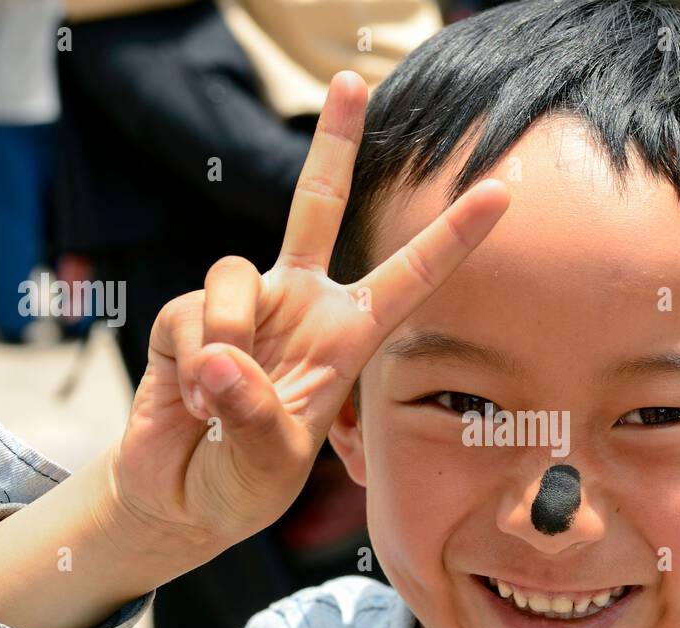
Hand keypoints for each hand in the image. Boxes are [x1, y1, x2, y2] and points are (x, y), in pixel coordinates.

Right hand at [108, 70, 509, 558]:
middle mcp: (300, 307)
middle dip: (333, 144)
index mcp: (346, 340)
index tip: (501, 192)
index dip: (452, 237)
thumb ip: (255, 416)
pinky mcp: (187, 315)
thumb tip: (221, 357)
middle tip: (352, 80)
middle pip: (316, 207)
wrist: (178, 495)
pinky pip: (192, 312)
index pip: (408, 280)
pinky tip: (193, 397)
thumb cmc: (242, 484)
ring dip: (228, 335)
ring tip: (217, 397)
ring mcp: (245, 306)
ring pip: (236, 272)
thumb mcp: (268, 466)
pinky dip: (194, 357)